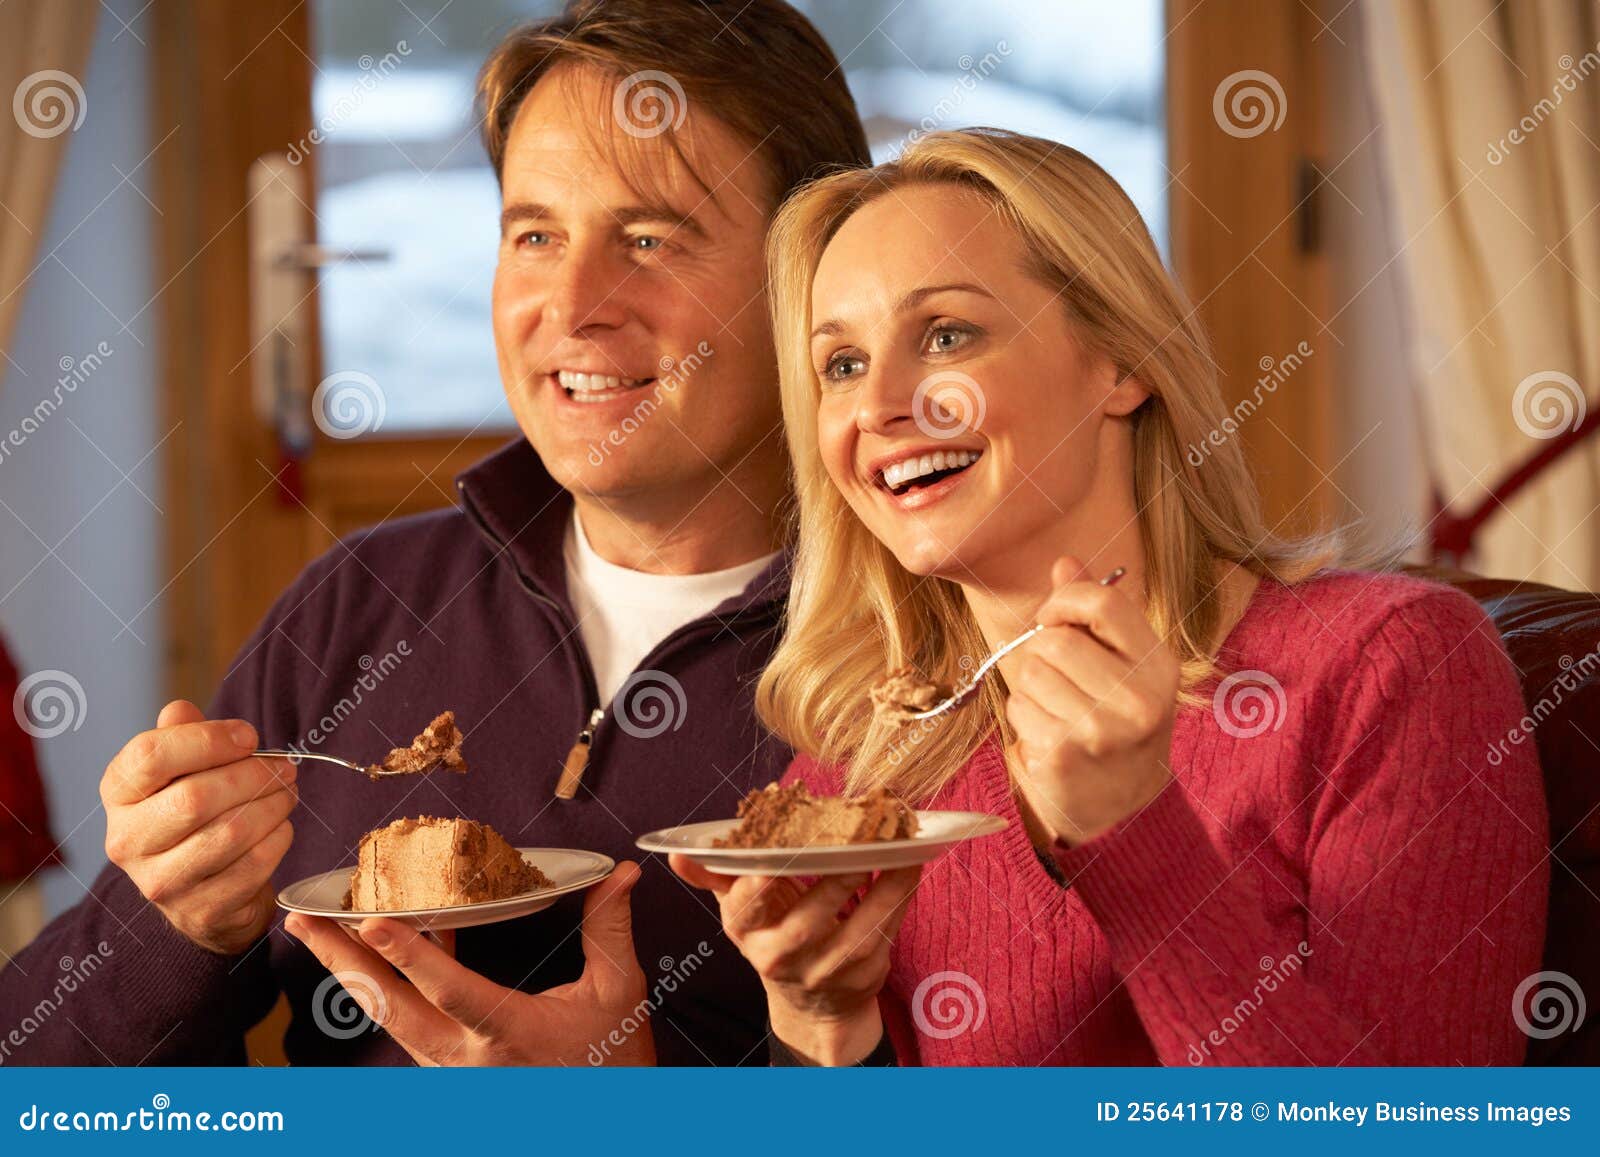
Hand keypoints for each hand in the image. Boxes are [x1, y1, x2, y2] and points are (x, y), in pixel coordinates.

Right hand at [100, 700, 296, 954]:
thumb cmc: (193, 812)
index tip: (248, 736)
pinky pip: (253, 866)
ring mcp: (160, 882)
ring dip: (273, 805)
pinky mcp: (198, 911)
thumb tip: (179, 710)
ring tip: (288, 792)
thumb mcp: (180, 769)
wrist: (202, 890)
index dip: (208, 739)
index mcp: (118, 794)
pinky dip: (278, 839)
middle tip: (285, 767)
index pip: (151, 757)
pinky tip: (281, 827)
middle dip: (254, 775)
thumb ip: (180, 735)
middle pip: (195, 797)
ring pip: (230, 833)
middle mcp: (127, 841)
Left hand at [284, 863, 651, 1065]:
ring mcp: (450, 1070)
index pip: (450, 991)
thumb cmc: (613, 1066)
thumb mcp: (618, 994)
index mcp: (508, 1036)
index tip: (374, 921)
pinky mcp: (448, 1070)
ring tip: (320, 930)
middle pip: (389, 1008)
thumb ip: (609, 930)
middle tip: (304, 921)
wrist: (607, 1123)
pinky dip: (387, 984)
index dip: (412, 954)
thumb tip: (619, 874)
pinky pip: (407, 1023)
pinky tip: (382, 945)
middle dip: (341, 960)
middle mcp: (466, 1059)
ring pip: (388, 1018)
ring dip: (352, 972)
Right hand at [671, 853, 918, 1064]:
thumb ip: (718, 874)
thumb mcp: (744, 908)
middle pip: (808, 920)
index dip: (757, 883)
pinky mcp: (860, 978)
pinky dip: (900, 902)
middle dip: (835, 880)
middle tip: (861, 838)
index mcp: (745, 931)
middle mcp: (779, 957)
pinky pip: (884, 937)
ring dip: (884, 890)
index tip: (771, 859)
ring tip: (902, 851)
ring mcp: (823, 972)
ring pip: (856, 931)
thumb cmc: (777, 932)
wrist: (813, 1003)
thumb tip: (677, 854)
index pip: (744, 907)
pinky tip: (910, 870)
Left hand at [1005, 556, 1178, 846]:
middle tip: (1058, 676)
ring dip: (1032, 687)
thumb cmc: (1119, 723)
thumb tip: (1065, 563)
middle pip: (1055, 640)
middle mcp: (1137, 698)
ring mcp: (1100, 729)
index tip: (1054, 617)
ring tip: (1059, 709)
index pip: (1102, 603)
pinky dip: (1024, 716)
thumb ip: (1096, 615)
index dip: (1065, 600)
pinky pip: (1019, 707)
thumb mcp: (1125, 667)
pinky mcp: (1063, 753)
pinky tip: (1050, 734)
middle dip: (1042, 651)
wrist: (1121, 808)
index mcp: (1159, 666)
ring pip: (1030, 672)